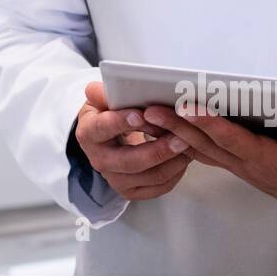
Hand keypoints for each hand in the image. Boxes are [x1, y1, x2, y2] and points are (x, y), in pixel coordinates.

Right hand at [75, 83, 191, 200]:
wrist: (107, 139)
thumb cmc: (108, 114)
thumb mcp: (103, 99)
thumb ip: (105, 92)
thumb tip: (108, 84)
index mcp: (88, 134)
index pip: (103, 128)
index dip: (122, 122)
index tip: (141, 114)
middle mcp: (99, 160)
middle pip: (131, 161)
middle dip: (158, 149)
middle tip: (180, 137)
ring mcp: (115, 179)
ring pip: (150, 176)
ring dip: (173, 161)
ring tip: (187, 144)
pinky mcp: (131, 191)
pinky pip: (159, 187)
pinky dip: (176, 173)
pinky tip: (184, 158)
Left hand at [141, 104, 276, 226]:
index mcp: (266, 160)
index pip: (232, 139)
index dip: (210, 123)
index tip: (189, 108)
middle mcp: (244, 163)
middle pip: (204, 143)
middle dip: (176, 126)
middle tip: (150, 110)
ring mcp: (236, 164)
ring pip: (198, 148)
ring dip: (171, 133)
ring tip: (145, 117)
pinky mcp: (234, 162)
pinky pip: (202, 152)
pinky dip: (181, 140)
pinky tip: (164, 130)